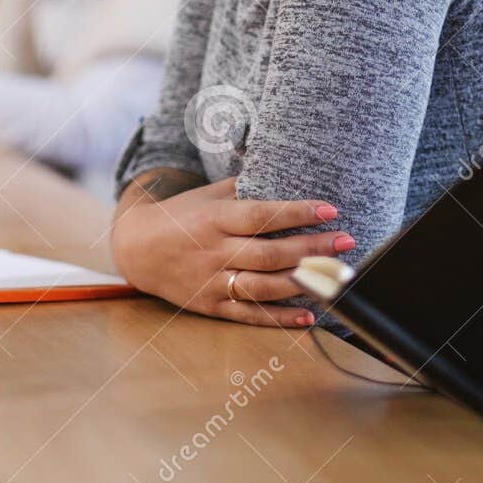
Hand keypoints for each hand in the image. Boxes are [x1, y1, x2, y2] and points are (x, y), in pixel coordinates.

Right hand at [111, 177, 354, 327]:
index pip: (261, 215)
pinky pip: (248, 315)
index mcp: (215, 219)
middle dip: (312, 249)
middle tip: (347, 242)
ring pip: (263, 287)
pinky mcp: (210, 306)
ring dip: (303, 283)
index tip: (330, 209)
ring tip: (337, 277)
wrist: (135, 248)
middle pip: (269, 253)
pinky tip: (309, 316)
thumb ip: (244, 186)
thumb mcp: (208, 194)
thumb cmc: (181, 214)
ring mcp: (212, 281)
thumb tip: (285, 164)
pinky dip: (279, 318)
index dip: (296, 213)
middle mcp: (214, 251)